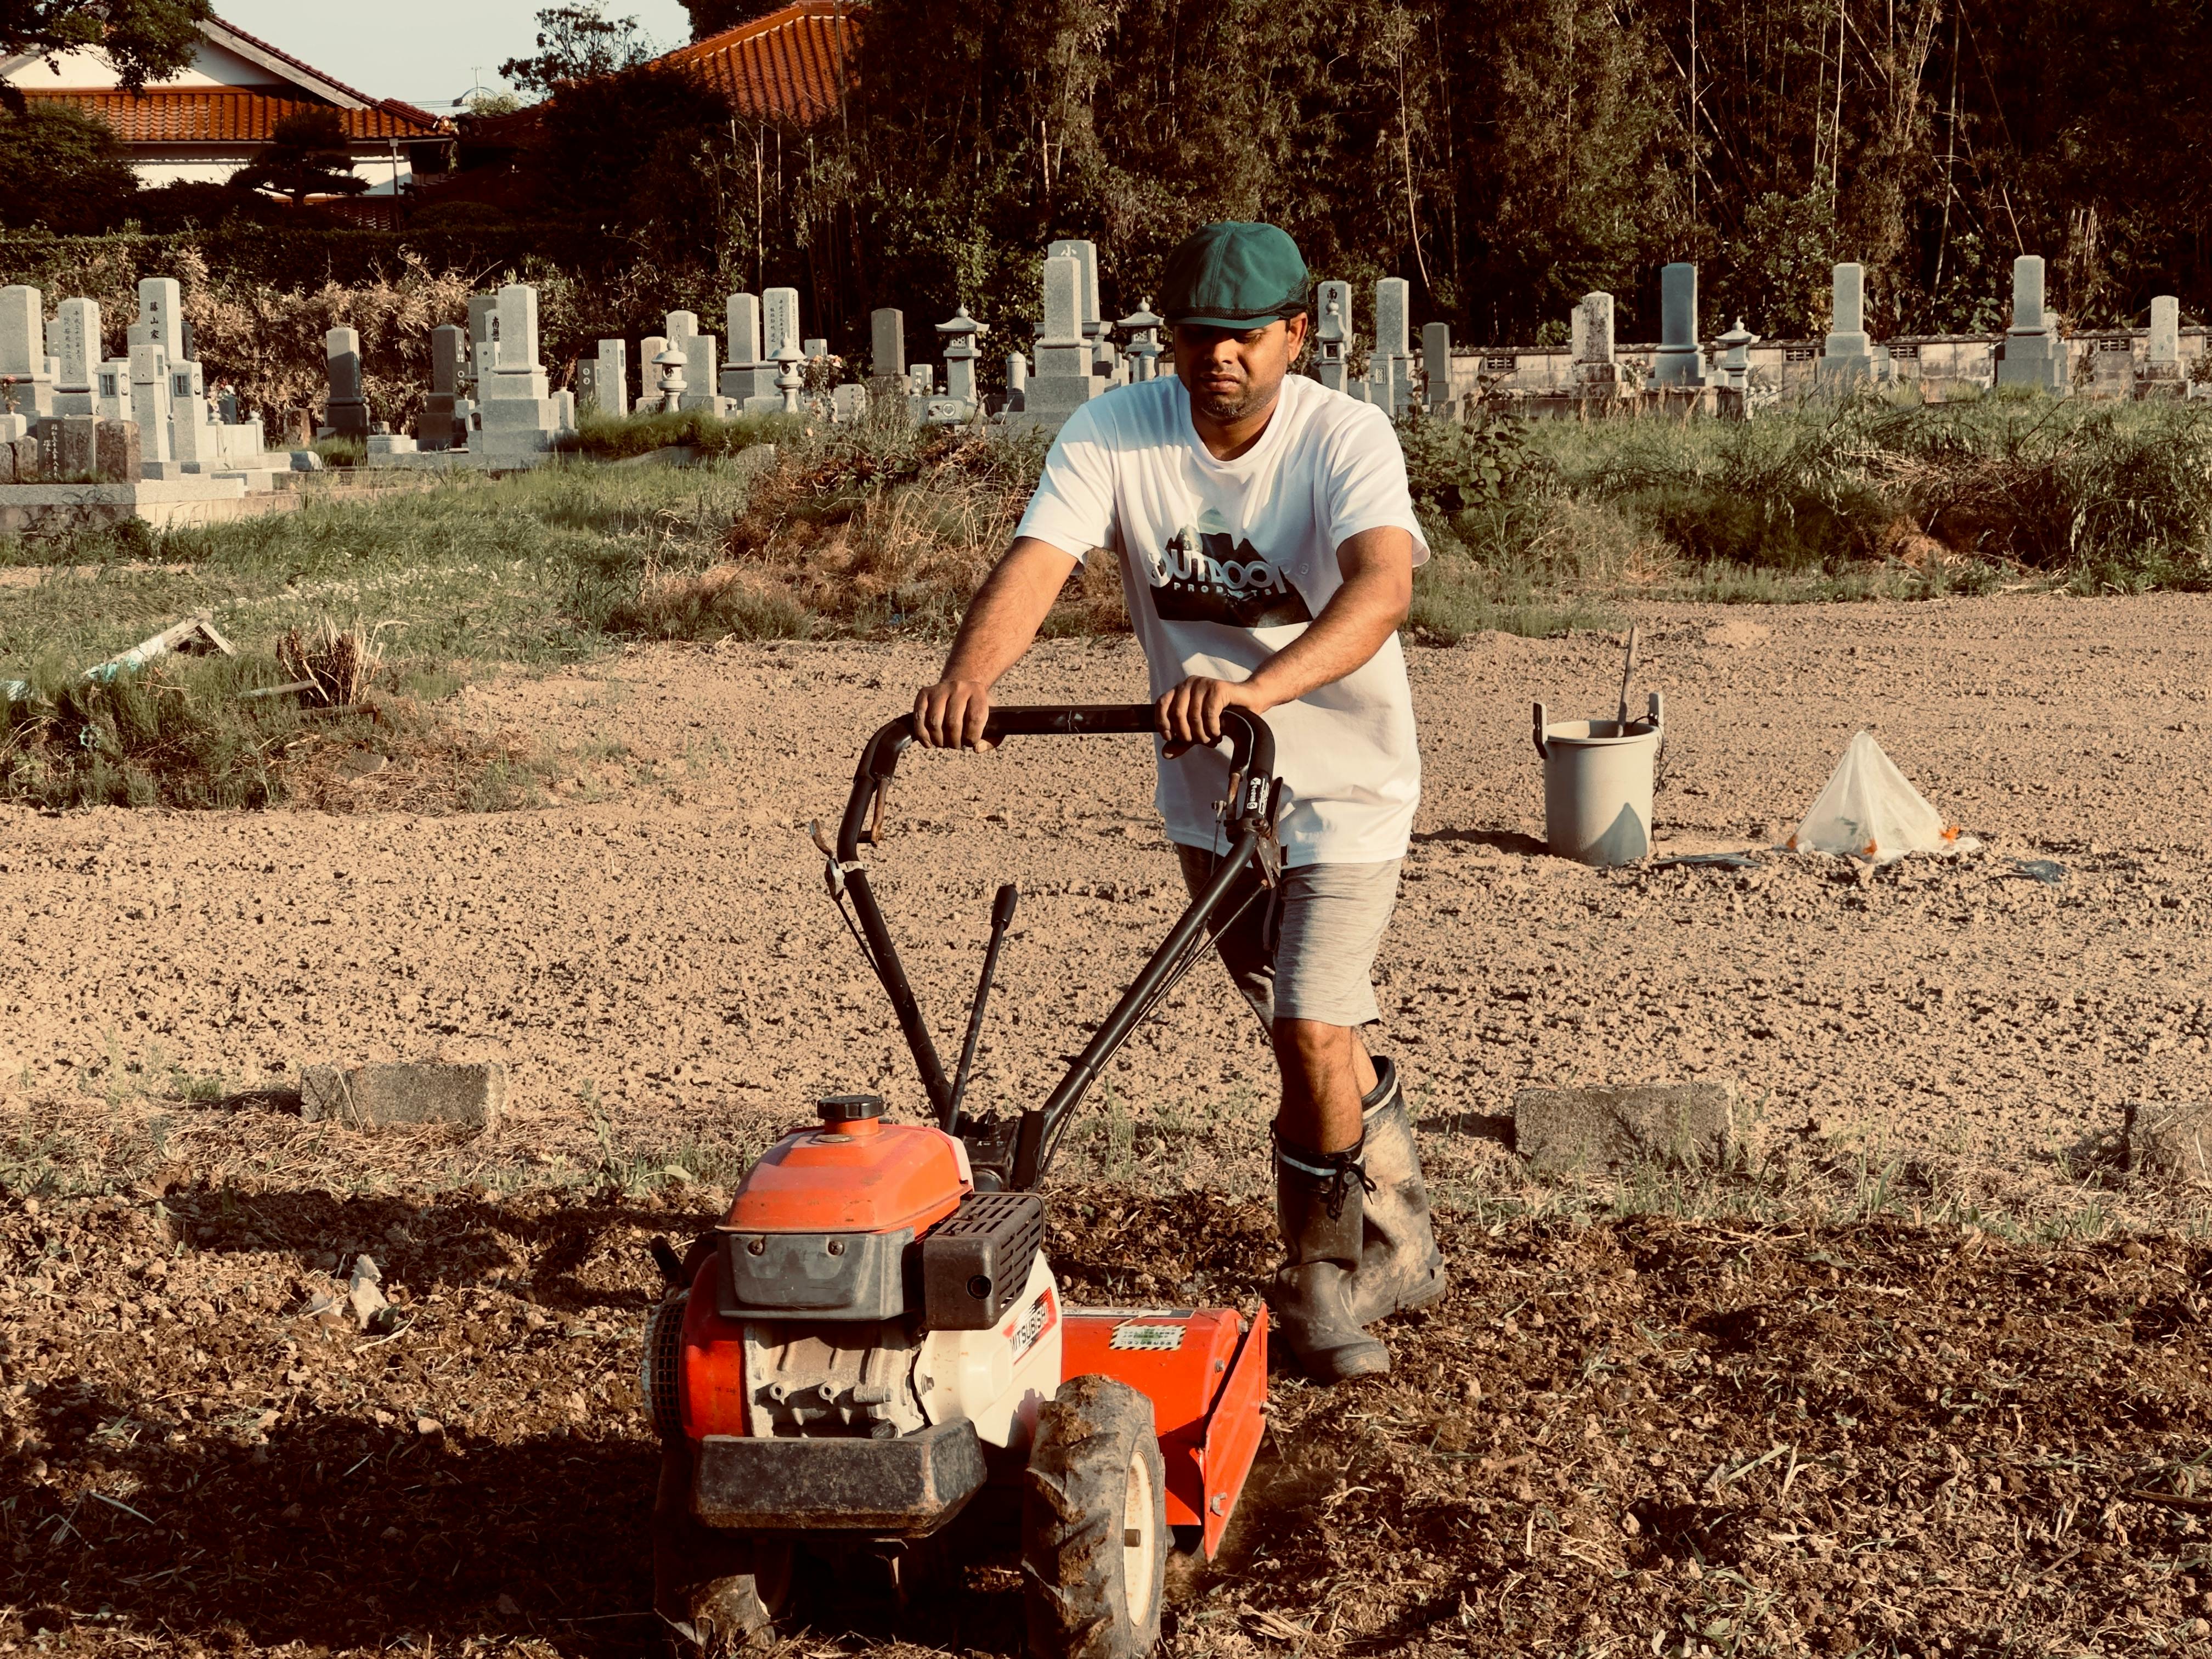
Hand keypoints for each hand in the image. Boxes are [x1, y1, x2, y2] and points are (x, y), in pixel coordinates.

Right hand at [912, 679, 995, 749]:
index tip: (970, 742)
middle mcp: (958, 687)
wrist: (961, 690)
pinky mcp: (924, 693)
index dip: (972, 737)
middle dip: (954, 741)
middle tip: (956, 745)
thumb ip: (992, 739)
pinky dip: (922, 735)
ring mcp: (940, 689)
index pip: (975, 718)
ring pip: (934, 722)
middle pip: (952, 722)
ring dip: (939, 740)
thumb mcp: (992, 721)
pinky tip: (929, 743)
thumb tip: (977, 748)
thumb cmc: (976, 710)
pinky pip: (919, 717)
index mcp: (978, 691)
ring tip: (944, 743)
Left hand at [1156, 674, 1274, 757]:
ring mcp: (1204, 684)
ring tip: (1212, 740)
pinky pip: (1209, 714)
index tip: (1171, 738)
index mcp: (1180, 690)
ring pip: (1194, 716)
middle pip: (1177, 714)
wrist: (1250, 702)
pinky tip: (1219, 733)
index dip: (1162, 723)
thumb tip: (1165, 754)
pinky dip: (1213, 728)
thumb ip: (1181, 741)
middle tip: (1201, 742)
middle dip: (1187, 735)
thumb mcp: (1198, 730)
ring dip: (1203, 735)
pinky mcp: (1218, 687)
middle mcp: (1189, 684)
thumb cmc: (1222, 716)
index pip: (1161, 704)